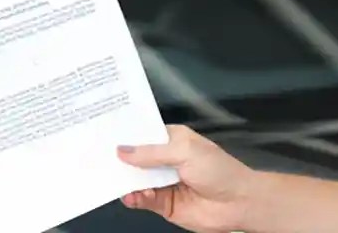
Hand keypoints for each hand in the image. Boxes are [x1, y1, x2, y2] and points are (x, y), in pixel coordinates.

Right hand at [117, 125, 256, 232]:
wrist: (238, 202)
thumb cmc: (220, 170)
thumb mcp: (186, 152)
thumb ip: (153, 153)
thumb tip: (123, 150)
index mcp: (173, 139)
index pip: (144, 134)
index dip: (126, 135)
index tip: (104, 134)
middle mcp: (166, 160)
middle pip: (135, 158)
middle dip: (119, 159)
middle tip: (99, 159)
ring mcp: (163, 182)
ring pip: (135, 180)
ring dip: (126, 180)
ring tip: (117, 180)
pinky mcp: (163, 203)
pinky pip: (141, 200)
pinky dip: (134, 198)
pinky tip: (133, 196)